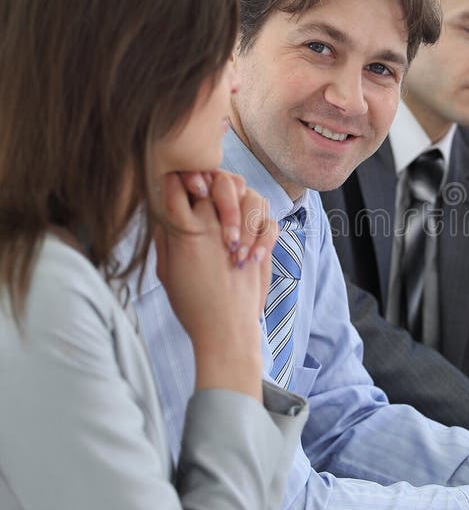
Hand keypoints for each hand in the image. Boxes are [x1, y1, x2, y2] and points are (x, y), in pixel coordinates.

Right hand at [153, 173, 276, 397]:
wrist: (224, 330)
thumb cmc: (192, 305)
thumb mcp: (167, 272)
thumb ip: (165, 240)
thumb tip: (163, 216)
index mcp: (181, 230)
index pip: (174, 185)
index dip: (175, 180)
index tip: (179, 186)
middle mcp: (209, 224)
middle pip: (209, 178)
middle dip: (207, 179)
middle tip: (205, 190)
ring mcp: (237, 230)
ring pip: (240, 189)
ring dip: (235, 197)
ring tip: (228, 215)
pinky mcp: (258, 242)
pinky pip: (265, 216)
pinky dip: (259, 223)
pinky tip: (248, 241)